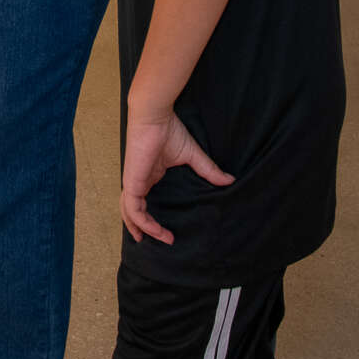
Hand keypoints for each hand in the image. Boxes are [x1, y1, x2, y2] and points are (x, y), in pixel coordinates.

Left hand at [120, 109, 231, 244]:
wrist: (155, 116)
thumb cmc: (169, 130)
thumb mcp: (192, 156)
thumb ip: (208, 170)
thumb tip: (229, 180)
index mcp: (148, 174)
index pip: (142, 200)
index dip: (148, 216)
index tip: (164, 230)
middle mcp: (139, 180)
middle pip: (131, 209)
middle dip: (137, 227)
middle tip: (147, 242)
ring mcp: (134, 181)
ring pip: (129, 212)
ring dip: (139, 228)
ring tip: (153, 240)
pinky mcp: (133, 181)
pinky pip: (133, 208)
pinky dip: (141, 222)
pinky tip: (154, 231)